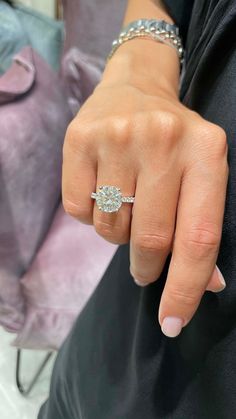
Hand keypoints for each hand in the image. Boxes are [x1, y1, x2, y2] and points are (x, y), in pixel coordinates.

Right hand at [62, 74, 227, 337]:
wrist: (135, 86)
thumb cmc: (173, 141)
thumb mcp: (200, 174)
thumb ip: (202, 227)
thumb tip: (208, 284)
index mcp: (207, 151)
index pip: (198, 236)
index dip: (185, 288)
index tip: (172, 324)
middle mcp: (163, 139)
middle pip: (150, 239)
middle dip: (147, 267)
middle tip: (145, 266)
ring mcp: (117, 136)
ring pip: (110, 228)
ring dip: (118, 236)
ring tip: (126, 208)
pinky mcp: (78, 139)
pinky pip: (78, 212)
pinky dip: (91, 217)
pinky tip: (102, 191)